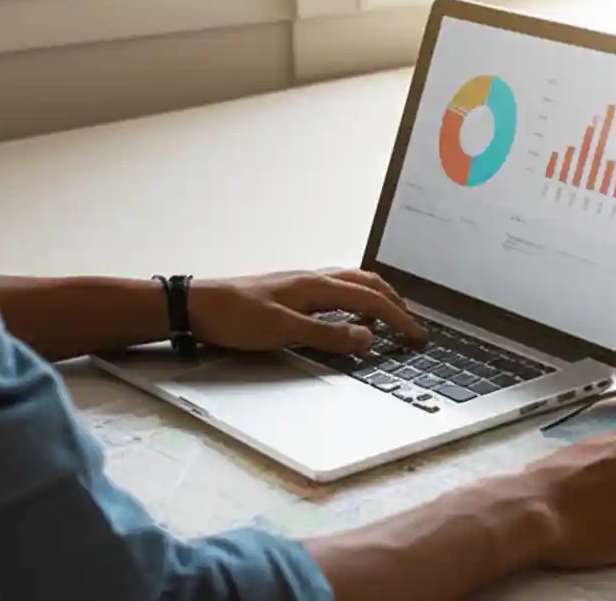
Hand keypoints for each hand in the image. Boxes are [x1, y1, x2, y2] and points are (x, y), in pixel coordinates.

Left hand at [187, 268, 425, 352]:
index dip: (399, 319)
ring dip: (376, 297)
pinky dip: (355, 298)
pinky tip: (347, 314)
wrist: (197, 304)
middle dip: (395, 302)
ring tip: (389, 316)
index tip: (418, 336)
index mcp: (316, 286)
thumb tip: (368, 337)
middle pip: (367, 283)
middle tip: (412, 325)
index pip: (371, 300)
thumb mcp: (283, 330)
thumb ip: (327, 335)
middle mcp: (313, 278)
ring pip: (352, 282)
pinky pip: (336, 288)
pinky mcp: (290, 290)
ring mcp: (301, 282)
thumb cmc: (235, 317)